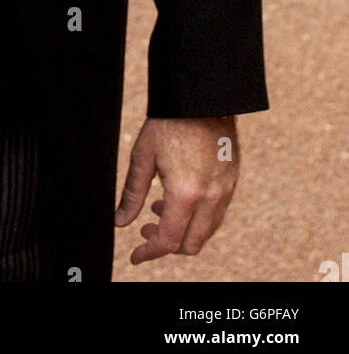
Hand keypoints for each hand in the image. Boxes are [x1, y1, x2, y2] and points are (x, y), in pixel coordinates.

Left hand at [114, 116, 238, 263]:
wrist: (202, 97)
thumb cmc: (169, 122)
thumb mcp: (143, 156)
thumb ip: (133, 194)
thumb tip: (120, 222)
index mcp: (185, 194)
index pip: (168, 240)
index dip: (149, 252)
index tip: (135, 255)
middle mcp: (210, 198)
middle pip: (191, 244)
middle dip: (167, 245)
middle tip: (145, 229)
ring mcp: (225, 191)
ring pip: (206, 232)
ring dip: (183, 231)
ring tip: (158, 209)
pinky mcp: (232, 181)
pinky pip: (216, 214)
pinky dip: (198, 218)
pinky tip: (179, 199)